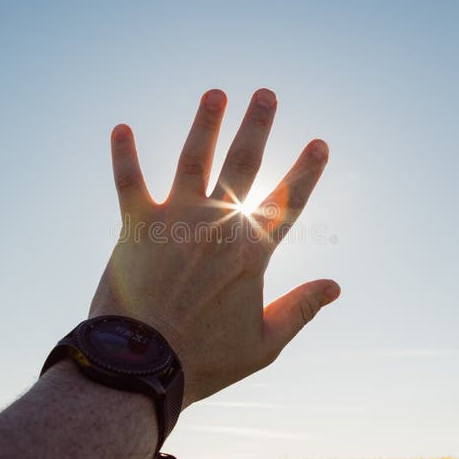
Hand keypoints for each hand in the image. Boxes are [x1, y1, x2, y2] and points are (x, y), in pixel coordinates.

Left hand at [89, 88, 339, 408]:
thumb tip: (336, 286)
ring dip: (205, 124)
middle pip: (243, 164)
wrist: (141, 365)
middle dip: (257, 125)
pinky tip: (122, 128)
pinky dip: (125, 155)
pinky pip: (129, 182)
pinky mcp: (136, 227)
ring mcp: (174, 220)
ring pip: (194, 159)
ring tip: (215, 94)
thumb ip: (300, 309)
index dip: (306, 171)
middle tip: (266, 93)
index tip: (319, 144)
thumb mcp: (264, 344)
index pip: (287, 201)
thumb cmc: (204, 360)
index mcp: (249, 252)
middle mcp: (215, 224)